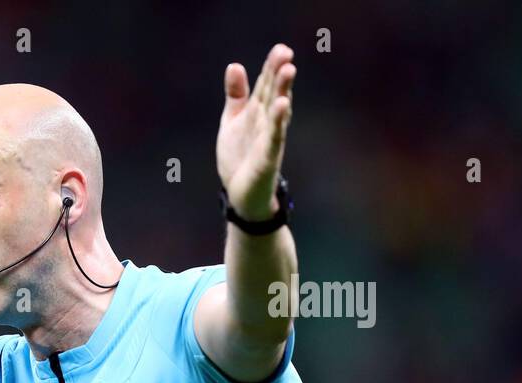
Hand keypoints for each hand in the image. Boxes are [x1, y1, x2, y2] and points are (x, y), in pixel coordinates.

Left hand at [217, 44, 295, 220]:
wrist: (241, 195)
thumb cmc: (240, 156)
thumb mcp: (232, 121)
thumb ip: (235, 95)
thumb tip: (235, 65)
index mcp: (258, 113)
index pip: (266, 86)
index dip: (271, 68)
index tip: (280, 49)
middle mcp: (267, 123)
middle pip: (273, 94)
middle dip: (279, 74)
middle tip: (286, 52)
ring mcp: (269, 139)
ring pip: (278, 112)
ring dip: (283, 91)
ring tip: (288, 70)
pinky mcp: (268, 158)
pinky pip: (275, 137)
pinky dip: (279, 122)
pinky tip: (284, 106)